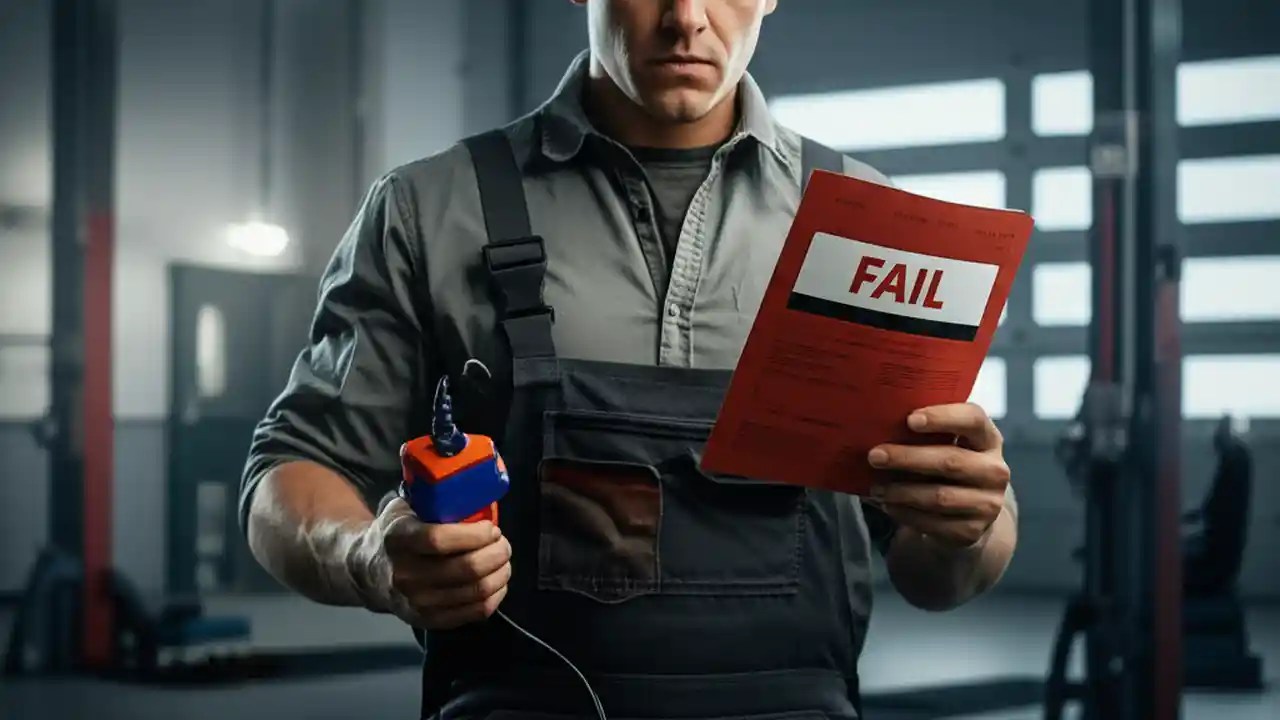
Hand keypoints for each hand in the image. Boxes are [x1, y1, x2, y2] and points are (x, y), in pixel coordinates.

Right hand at [357, 496, 510, 628]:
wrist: (367, 571)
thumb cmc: (396, 534)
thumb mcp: (404, 509)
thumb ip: (430, 499)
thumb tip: (470, 484)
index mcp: (399, 540)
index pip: (440, 540)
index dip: (474, 534)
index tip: (491, 528)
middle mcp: (405, 575)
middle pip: (466, 568)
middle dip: (496, 553)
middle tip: (503, 543)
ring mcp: (417, 602)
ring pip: (475, 591)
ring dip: (500, 573)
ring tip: (503, 560)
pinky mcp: (429, 621)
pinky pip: (475, 612)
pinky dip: (495, 596)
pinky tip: (497, 581)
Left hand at [867, 403, 1010, 548]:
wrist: (968, 514)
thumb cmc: (946, 465)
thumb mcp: (946, 444)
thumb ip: (924, 433)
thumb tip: (877, 427)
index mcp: (988, 439)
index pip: (973, 419)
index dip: (942, 418)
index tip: (910, 420)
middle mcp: (995, 471)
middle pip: (950, 461)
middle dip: (908, 458)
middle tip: (874, 455)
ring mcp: (988, 504)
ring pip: (939, 496)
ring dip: (901, 491)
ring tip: (875, 487)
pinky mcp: (972, 531)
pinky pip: (933, 523)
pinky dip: (905, 513)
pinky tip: (887, 505)